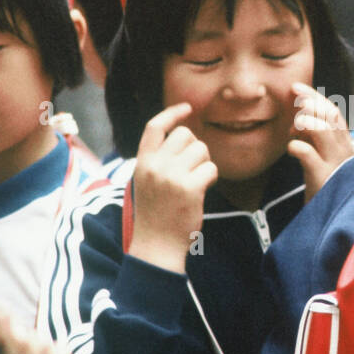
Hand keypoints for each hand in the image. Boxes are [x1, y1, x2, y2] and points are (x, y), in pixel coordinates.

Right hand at [129, 102, 217, 273]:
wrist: (156, 246)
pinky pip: (211, 169)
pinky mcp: (189, 188)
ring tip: (195, 182)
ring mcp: (171, 176)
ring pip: (201, 150)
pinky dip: (211, 178)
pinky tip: (202, 191)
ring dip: (204, 163)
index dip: (172, 113)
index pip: (155, 126)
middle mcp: (154, 165)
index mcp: (142, 162)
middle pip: (185, 135)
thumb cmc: (155, 214)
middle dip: (195, 148)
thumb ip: (158, 159)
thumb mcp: (146, 182)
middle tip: (193, 168)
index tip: (187, 108)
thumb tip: (182, 135)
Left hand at [288, 82, 353, 201]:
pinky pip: (309, 155)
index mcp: (344, 145)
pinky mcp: (323, 179)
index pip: (333, 112)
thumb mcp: (323, 158)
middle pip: (330, 116)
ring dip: (305, 121)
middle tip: (292, 95)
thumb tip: (298, 117)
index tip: (296, 87)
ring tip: (293, 127)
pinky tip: (291, 148)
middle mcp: (343, 152)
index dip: (315, 97)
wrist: (333, 219)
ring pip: (323, 130)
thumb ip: (315, 137)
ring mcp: (335, 165)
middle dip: (310, 101)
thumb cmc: (325, 186)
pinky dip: (297, 146)